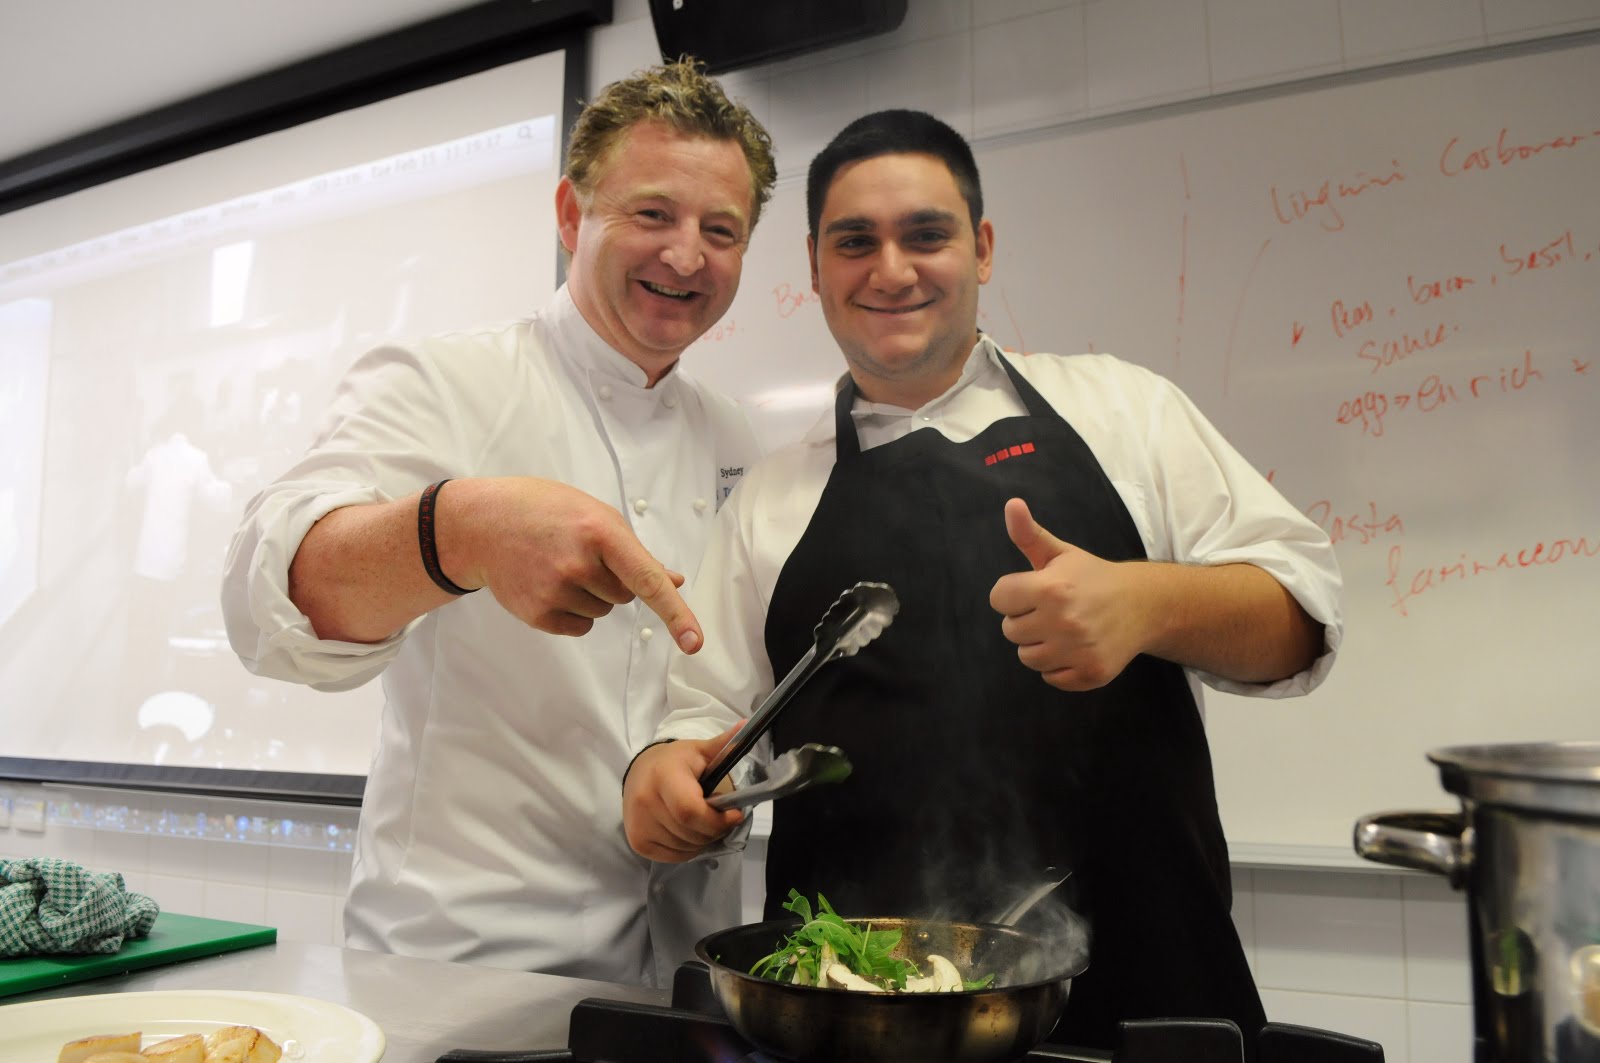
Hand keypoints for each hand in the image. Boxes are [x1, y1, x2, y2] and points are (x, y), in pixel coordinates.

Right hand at [459, 477, 703, 650]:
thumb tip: (674, 580)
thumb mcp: (595, 515)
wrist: (482, 524)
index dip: (676, 612)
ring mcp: (555, 590)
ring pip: (603, 611)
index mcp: (600, 532)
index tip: (694, 642)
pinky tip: (548, 584)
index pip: (647, 579)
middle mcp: (578, 564)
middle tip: (577, 553)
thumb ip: (635, 552)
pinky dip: (573, 611)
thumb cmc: (545, 512)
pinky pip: (580, 626)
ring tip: (558, 564)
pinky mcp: (537, 613)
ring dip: (590, 594)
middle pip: (625, 596)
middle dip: (611, 579)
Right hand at [623, 724, 746, 862]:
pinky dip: (688, 849)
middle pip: (692, 832)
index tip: (735, 814)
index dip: (717, 819)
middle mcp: (645, 802)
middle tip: (719, 817)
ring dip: (702, 840)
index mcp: (663, 777)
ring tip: (701, 821)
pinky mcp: (637, 841)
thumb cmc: (675, 761)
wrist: (640, 772)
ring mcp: (639, 824)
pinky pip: (674, 856)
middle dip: (714, 829)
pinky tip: (688, 831)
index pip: (690, 811)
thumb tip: (746, 726)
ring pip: (686, 847)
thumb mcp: (700, 751)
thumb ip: (724, 746)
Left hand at [989, 497, 1145, 690]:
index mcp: (1051, 588)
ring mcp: (1078, 650)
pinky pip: (1050, 677)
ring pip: (1027, 657)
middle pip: (1010, 630)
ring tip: (1062, 629)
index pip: (998, 598)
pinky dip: (1059, 666)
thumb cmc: (1092, 577)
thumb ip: (1029, 534)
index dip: (1013, 593)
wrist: (1143, 605)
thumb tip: (1011, 504)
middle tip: (1053, 610)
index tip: (1034, 590)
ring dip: (1039, 645)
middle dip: (1026, 619)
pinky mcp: (1091, 673)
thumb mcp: (1060, 554)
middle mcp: (1063, 621)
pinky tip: (1075, 648)